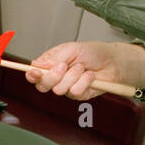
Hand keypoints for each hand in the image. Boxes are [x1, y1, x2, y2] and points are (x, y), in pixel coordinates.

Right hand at [26, 41, 144, 100]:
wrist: (112, 61)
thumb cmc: (93, 52)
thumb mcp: (70, 48)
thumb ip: (52, 57)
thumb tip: (36, 64)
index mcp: (51, 65)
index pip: (34, 74)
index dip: (32, 75)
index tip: (36, 72)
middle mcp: (57, 78)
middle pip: (42, 85)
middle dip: (53, 76)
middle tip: (64, 65)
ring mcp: (67, 88)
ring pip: (59, 89)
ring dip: (73, 76)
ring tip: (82, 68)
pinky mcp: (78, 95)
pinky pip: (75, 92)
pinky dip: (84, 81)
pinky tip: (89, 76)